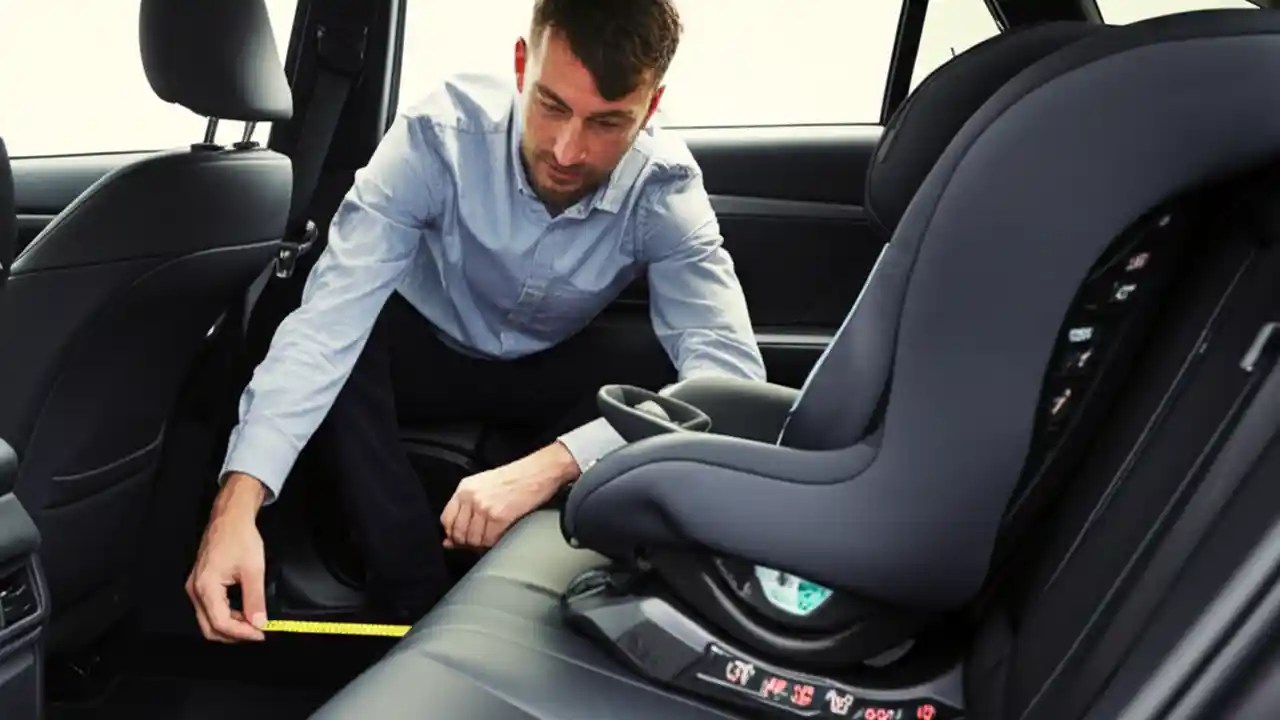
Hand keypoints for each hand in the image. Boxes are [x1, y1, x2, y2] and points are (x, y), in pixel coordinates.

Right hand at [186, 472, 269, 642]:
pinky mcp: (200, 584)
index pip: (221, 623)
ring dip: (230, 626)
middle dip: (234, 635)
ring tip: (253, 623)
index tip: (261, 634)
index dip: (242, 633)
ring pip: (209, 620)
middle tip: (257, 633)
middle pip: (210, 627)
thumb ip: (255, 599)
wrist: (230, 518)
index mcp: (206, 587)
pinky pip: (210, 608)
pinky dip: (226, 615)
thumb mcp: (253, 570)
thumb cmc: (240, 537)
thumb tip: (259, 622)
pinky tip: (243, 613)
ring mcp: (195, 587)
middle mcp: (195, 590)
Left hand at [441, 442, 578, 549]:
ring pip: (473, 539)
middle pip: (458, 532)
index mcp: (465, 488)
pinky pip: (489, 540)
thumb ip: (465, 509)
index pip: (446, 519)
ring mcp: (484, 507)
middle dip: (467, 542)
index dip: (452, 533)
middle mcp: (471, 497)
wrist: (538, 472)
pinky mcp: (499, 516)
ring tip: (491, 537)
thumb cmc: (515, 478)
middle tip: (479, 542)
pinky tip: (500, 536)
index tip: (459, 539)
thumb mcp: (483, 486)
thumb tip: (450, 540)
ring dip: (481, 544)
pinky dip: (493, 543)